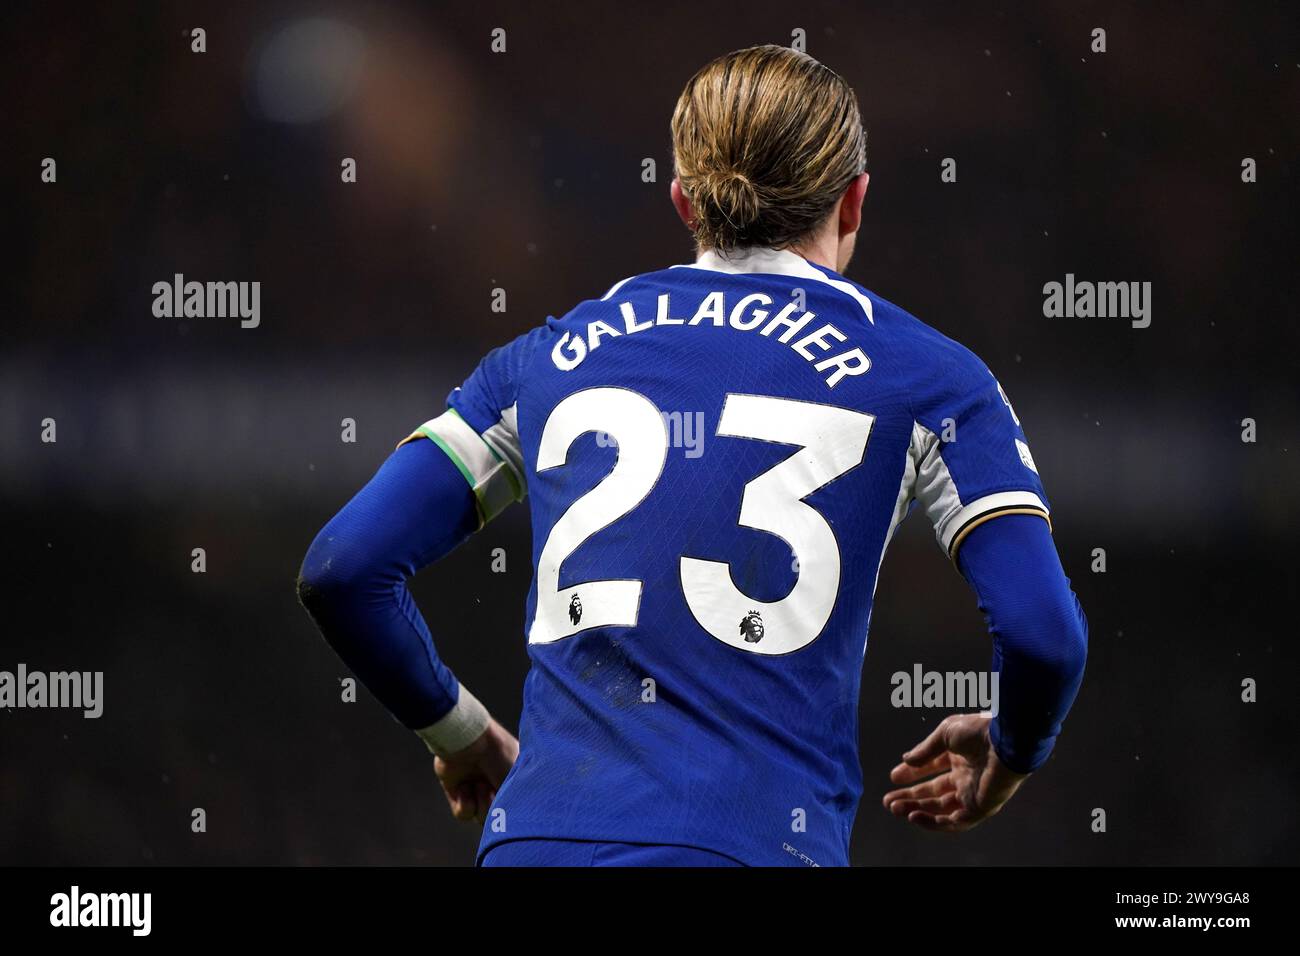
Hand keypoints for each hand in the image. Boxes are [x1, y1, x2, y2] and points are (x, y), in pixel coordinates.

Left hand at [433, 717, 518, 823]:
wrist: (469, 739)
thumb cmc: (498, 756)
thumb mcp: (516, 778)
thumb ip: (516, 800)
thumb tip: (513, 818)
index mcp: (512, 777)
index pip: (514, 803)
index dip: (512, 806)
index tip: (509, 799)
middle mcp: (494, 783)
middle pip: (498, 816)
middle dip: (494, 805)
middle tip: (491, 788)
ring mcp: (475, 787)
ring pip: (480, 818)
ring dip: (481, 804)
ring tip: (478, 784)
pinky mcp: (456, 791)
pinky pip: (463, 814)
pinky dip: (464, 804)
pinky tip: (464, 787)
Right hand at [882, 713, 1028, 832]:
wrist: (1005, 741)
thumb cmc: (978, 731)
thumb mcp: (945, 734)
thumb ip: (926, 750)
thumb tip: (906, 760)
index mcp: (959, 757)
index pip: (931, 769)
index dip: (912, 774)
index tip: (893, 776)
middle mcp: (966, 776)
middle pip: (934, 793)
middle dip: (910, 797)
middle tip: (888, 801)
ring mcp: (974, 793)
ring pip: (942, 809)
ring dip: (918, 811)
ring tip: (896, 809)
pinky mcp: (981, 808)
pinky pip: (957, 822)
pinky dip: (936, 822)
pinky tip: (916, 817)